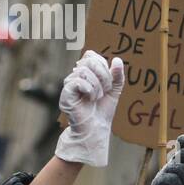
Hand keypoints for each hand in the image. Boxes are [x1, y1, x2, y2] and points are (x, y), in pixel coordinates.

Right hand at [55, 51, 124, 166]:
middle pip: (89, 61)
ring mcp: (69, 85)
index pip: (91, 56)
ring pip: (83, 71)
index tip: (108, 81)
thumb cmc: (102, 110)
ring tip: (97, 97)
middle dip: (103, 76)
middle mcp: (75, 76)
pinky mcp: (65, 94)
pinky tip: (90, 99)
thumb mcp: (114, 90)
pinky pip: (77, 81)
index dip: (102, 65)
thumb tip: (118, 60)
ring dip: (97, 85)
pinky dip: (89, 89)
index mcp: (85, 73)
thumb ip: (117, 75)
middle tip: (105, 91)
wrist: (95, 129)